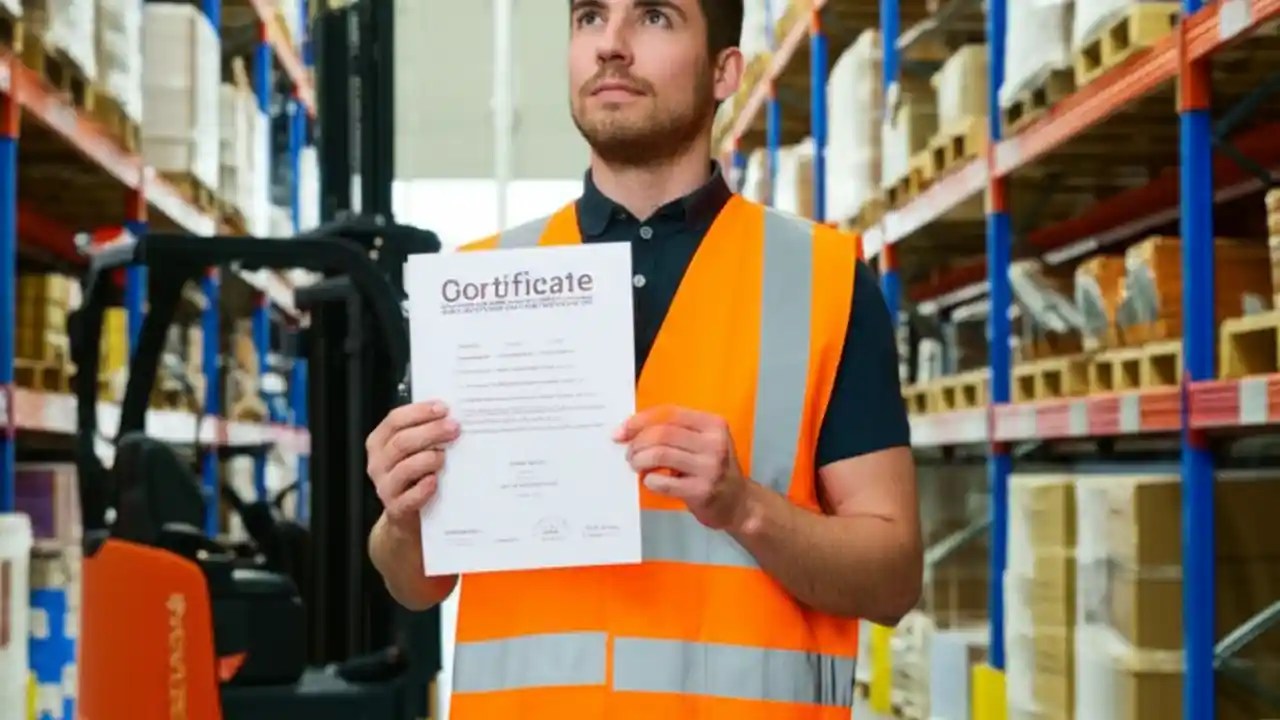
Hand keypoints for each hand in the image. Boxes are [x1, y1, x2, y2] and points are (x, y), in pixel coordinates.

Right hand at [365, 401, 460, 531]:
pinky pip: (409, 498)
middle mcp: (378, 463)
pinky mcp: (396, 508)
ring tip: (445, 456)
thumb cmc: (415, 475)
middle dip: (431, 432)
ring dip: (428, 459)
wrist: (409, 514)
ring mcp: (385, 486)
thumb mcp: (415, 450)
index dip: (419, 412)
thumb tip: (451, 415)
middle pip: (401, 441)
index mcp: (380, 442)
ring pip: (404, 468)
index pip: (395, 420)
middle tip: (454, 428)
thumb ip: (425, 432)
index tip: (443, 409)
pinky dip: (423, 489)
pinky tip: (435, 481)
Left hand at [614, 405, 751, 530]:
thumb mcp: (703, 443)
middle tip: (630, 454)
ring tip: (637, 466)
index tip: (621, 432)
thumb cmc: (713, 469)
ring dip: (640, 460)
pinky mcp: (701, 491)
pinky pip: (664, 481)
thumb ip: (675, 433)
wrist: (738, 503)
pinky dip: (649, 480)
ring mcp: (709, 467)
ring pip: (660, 454)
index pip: (670, 413)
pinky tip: (650, 481)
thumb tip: (629, 431)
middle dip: (637, 443)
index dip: (640, 421)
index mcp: (713, 424)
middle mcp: (714, 443)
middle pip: (662, 433)